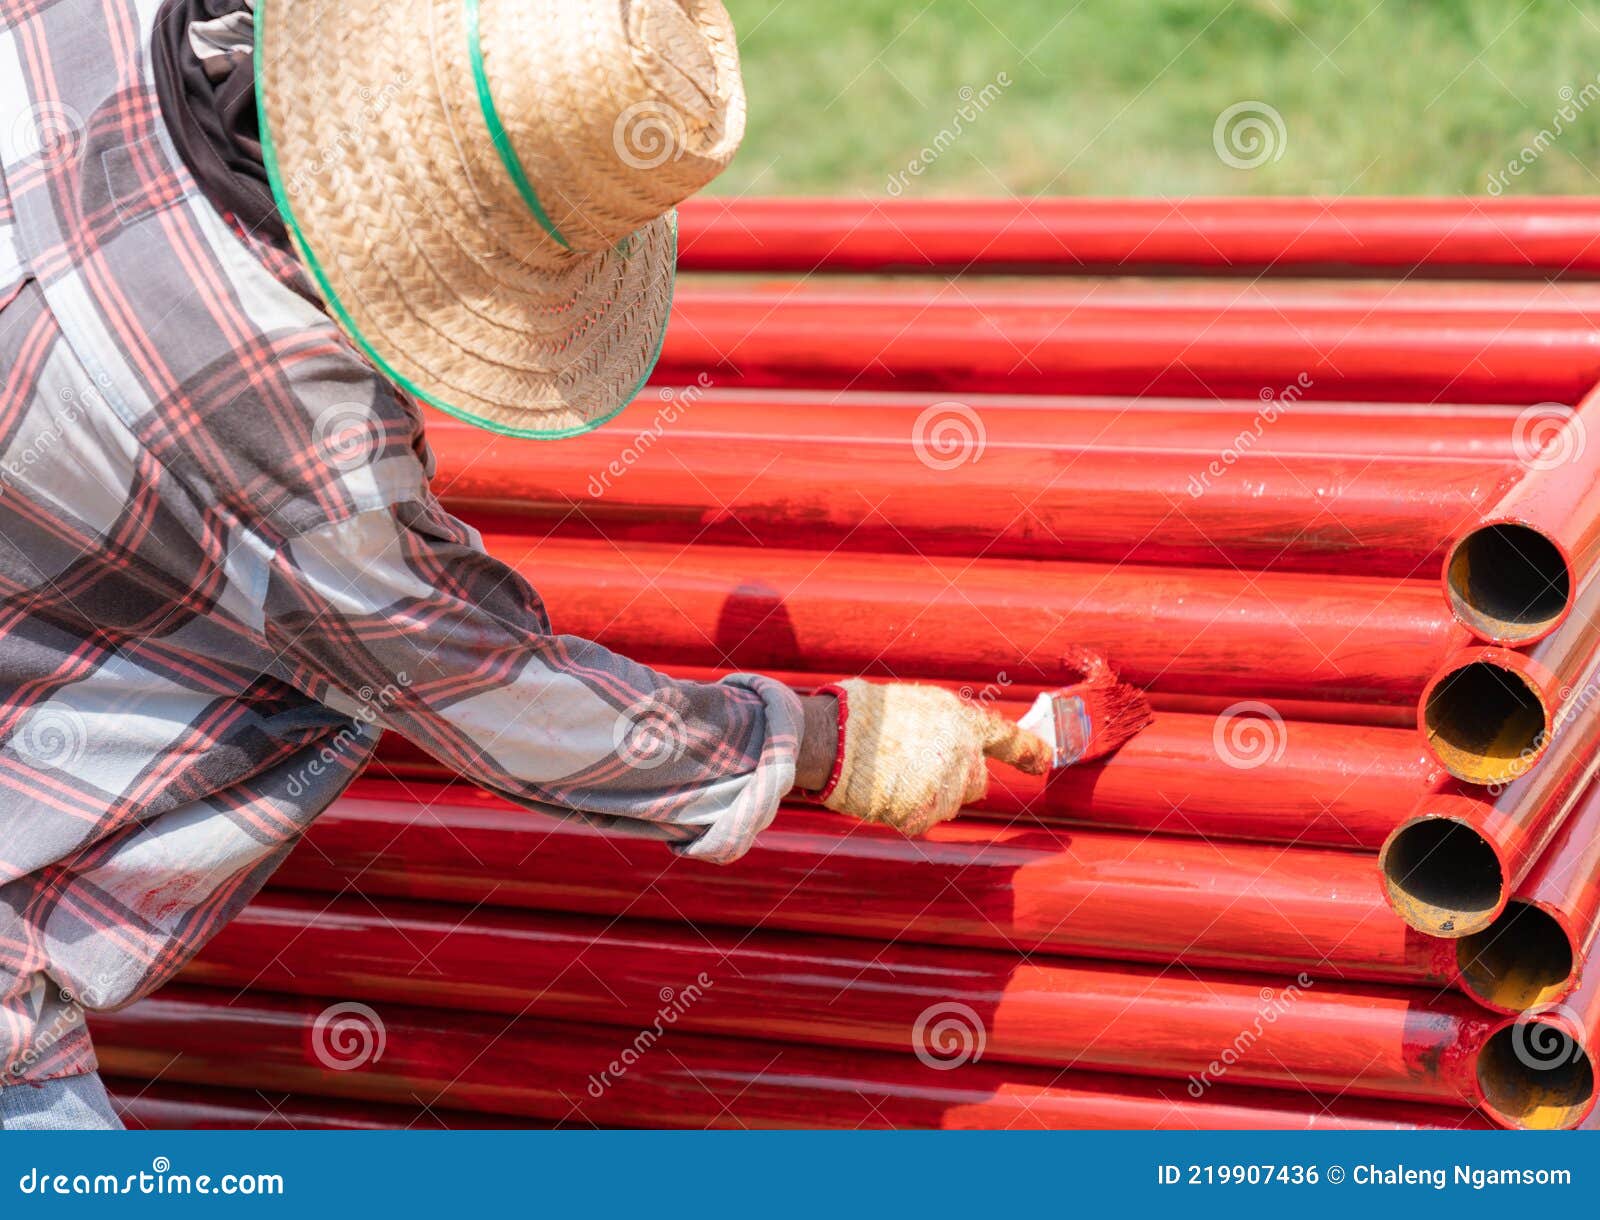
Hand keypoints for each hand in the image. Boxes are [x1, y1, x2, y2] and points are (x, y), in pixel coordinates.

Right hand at [807, 680, 1051, 835]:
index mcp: (960, 720)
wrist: (832, 738)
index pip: (1008, 738)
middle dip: (955, 780)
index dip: (1030, 751)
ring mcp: (944, 786)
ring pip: (948, 802)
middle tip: (917, 767)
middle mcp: (961, 753)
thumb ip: (947, 727)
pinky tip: (882, 789)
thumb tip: (960, 746)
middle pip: (976, 782)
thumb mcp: (916, 704)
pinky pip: (920, 819)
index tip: (1044, 760)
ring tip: (890, 772)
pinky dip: (903, 810)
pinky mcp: (923, 812)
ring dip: (926, 795)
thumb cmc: (863, 715)